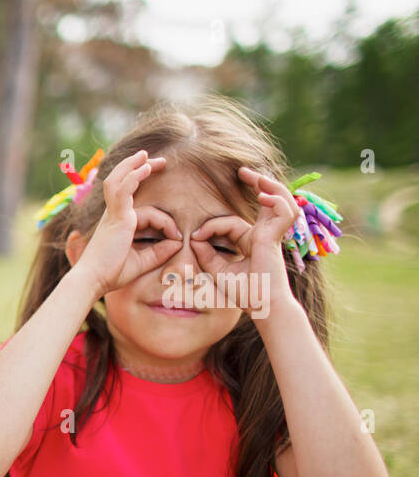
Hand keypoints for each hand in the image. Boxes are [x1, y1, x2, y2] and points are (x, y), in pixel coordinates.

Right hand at [70, 150, 182, 297]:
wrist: (93, 280)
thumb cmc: (112, 273)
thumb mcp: (142, 262)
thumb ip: (159, 252)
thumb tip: (177, 242)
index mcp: (117, 224)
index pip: (146, 212)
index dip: (166, 222)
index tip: (177, 237)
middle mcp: (113, 215)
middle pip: (121, 183)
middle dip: (138, 169)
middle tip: (156, 161)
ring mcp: (113, 213)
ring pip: (119, 180)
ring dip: (133, 165)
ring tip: (147, 155)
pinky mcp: (117, 215)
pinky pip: (124, 188)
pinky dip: (135, 175)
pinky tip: (146, 167)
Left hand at [190, 166, 296, 313]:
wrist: (261, 305)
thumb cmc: (244, 292)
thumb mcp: (217, 270)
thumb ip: (206, 253)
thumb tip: (194, 237)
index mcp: (251, 241)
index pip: (229, 224)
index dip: (210, 227)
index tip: (194, 238)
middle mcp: (263, 235)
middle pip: (266, 202)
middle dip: (256, 183)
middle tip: (242, 171)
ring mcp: (271, 235)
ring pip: (278, 202)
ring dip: (268, 185)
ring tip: (254, 174)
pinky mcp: (275, 238)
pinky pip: (283, 213)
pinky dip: (276, 201)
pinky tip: (263, 196)